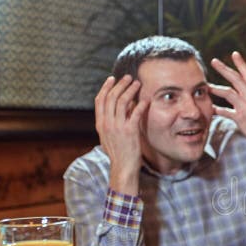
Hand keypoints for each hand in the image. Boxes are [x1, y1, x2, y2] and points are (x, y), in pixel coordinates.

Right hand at [94, 75, 146, 194]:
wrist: (122, 167)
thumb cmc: (118, 152)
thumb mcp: (108, 136)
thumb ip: (111, 122)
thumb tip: (120, 107)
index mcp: (100, 124)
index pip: (100, 100)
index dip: (106, 88)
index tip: (112, 79)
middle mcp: (107, 124)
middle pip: (111, 98)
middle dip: (120, 85)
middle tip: (128, 77)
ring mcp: (117, 127)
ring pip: (122, 102)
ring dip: (130, 90)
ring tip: (137, 84)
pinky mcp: (129, 132)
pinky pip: (135, 113)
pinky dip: (140, 104)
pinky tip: (145, 99)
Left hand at [210, 52, 245, 153]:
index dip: (241, 64)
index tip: (234, 54)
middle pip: (236, 79)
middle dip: (224, 69)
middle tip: (213, 61)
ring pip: (229, 93)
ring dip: (217, 89)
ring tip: (207, 86)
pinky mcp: (241, 118)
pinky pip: (226, 112)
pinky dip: (218, 110)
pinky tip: (212, 108)